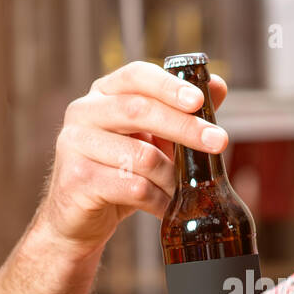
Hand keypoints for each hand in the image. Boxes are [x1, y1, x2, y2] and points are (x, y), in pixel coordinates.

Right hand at [39, 61, 228, 259]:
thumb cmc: (118, 172)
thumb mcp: (151, 139)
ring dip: (172, 176)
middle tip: (218, 142)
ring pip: (140, 155)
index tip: (199, 100)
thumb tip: (217, 87)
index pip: (136, 75)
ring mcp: (75, 145)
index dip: (169, 85)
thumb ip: (180, 113)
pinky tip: (166, 207)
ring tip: (187, 190)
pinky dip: (158, 200)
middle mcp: (83, 112)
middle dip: (185, 127)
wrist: (79, 217)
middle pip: (139, 110)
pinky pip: (132, 187)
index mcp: (103, 94)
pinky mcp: (77, 179)